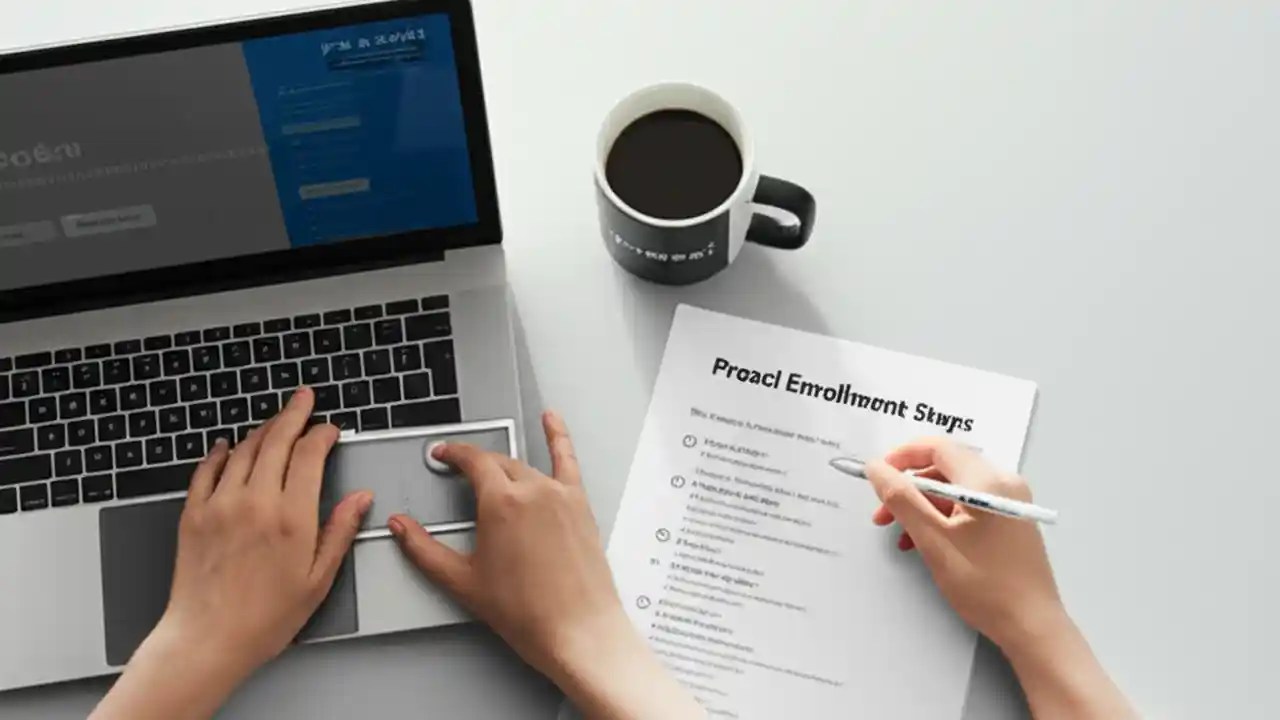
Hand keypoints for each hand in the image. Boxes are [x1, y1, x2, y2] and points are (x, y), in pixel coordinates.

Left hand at [92, 387, 372, 719]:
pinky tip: (226, 445)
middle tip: (303, 398)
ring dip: (262, 429)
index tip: (330, 430)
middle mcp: (255, 502)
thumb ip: (340, 532)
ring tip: (275, 421)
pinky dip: (219, 452)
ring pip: (243, 449)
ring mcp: (220, 505)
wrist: (207, 639)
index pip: (310, 454)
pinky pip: (206, 469)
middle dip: (294, 414)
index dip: (322, 434)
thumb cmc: (265, 618)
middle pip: (276, 440)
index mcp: (292, 517)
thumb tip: (360, 499)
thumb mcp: (319, 579)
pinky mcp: (193, 514)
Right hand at [388, 411, 703, 719]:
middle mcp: (532, 491)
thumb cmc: (527, 612)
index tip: (443, 454)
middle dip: (476, 464)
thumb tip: (402, 528)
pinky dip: (559, 436)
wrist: (576, 631)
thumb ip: (424, 550)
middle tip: (460, 469)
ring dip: (506, 465)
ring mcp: (560, 495)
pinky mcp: (580, 505)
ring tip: (492, 469)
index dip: (453, 455)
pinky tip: (552, 420)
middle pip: (497, 463)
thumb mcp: (462, 581)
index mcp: (501, 503)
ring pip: (526, 466)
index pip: (472, 462)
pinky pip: (568, 460)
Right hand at [868, 438, 1134, 718]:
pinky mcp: (1012, 520)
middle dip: (909, 488)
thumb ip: (901, 499)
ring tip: (902, 535)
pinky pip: (970, 506)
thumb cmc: (984, 584)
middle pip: (945, 468)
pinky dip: (944, 517)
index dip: (901, 456)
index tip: (876, 476)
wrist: (1032, 626)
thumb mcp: (933, 541)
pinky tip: (926, 542)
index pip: (937, 447)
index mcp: (987, 482)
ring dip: (924, 506)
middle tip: (883, 514)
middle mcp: (1004, 484)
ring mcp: (1011, 502)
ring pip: (955, 489)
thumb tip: (876, 468)